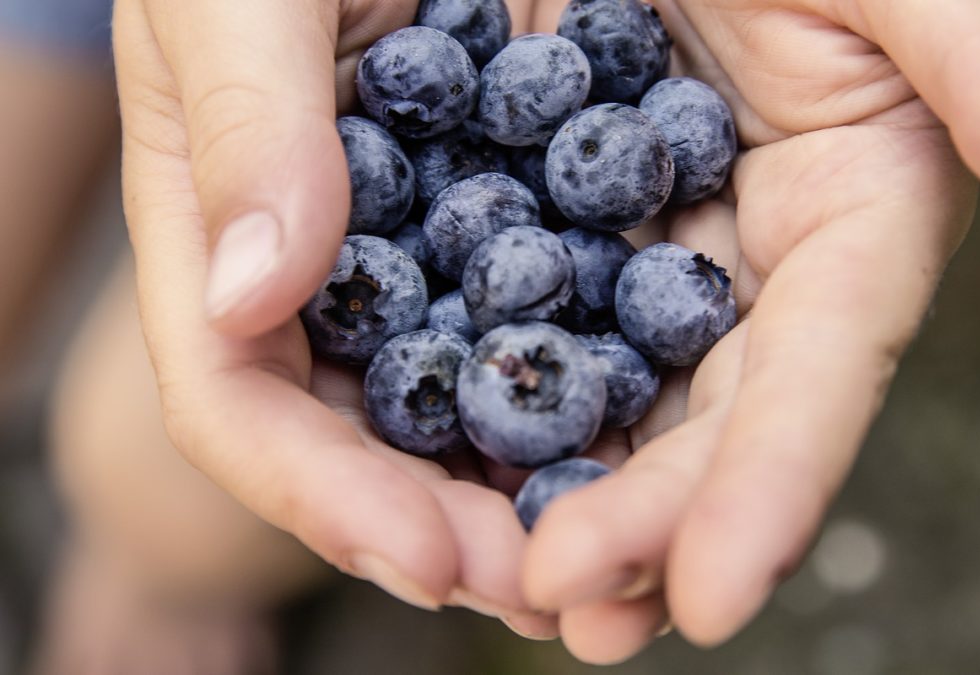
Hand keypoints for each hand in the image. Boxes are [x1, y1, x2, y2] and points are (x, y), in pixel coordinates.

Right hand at [112, 0, 558, 634]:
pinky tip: (673, 442)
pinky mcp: (544, 213)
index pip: (244, 397)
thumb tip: (248, 299)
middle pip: (374, 435)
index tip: (431, 560)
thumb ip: (245, 124)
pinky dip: (613, 390)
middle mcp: (338, 260)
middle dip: (451, 525)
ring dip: (542, 490)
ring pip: (478, 398)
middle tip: (543, 590)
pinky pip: (578, 318)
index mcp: (236, 219)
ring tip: (618, 561)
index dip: (326, 494)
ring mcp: (441, 248)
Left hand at [518, 0, 979, 662]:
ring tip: (502, 583)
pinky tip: (433, 464)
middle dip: (645, 520)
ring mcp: (645, 252)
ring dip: (556, 493)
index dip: (771, 482)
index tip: (710, 598)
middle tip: (571, 612)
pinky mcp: (551, 229)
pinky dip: (482, 399)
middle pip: (705, 417)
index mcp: (850, 212)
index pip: (819, 369)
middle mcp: (749, 261)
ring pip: (606, 397)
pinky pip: (513, 326)